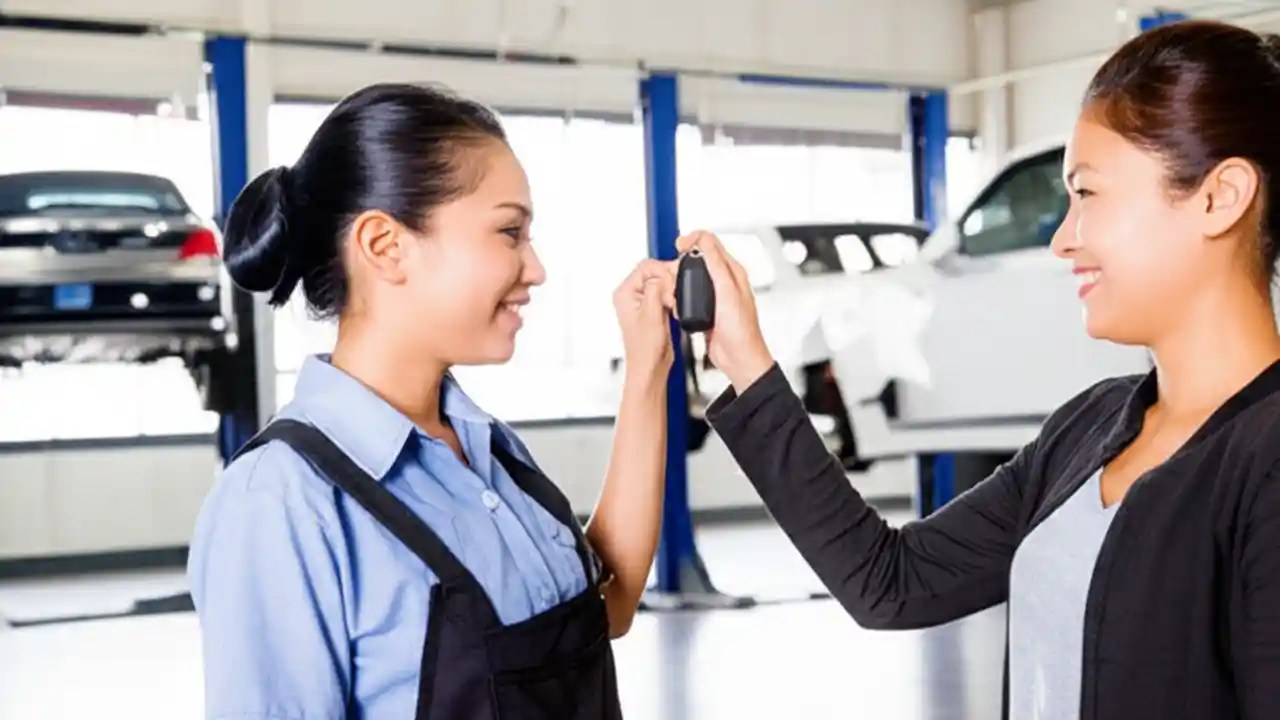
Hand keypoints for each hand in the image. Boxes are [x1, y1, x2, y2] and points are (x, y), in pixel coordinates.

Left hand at [613, 259, 676, 376]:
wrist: (650, 368)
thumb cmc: (645, 351)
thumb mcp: (652, 316)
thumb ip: (656, 291)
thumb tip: (661, 277)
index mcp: (624, 293)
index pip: (646, 266)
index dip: (663, 274)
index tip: (670, 288)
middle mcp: (632, 295)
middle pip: (656, 272)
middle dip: (669, 283)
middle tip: (673, 299)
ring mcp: (643, 301)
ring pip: (663, 282)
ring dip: (672, 292)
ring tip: (672, 308)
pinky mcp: (654, 308)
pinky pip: (667, 293)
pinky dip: (674, 300)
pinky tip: (674, 311)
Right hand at [676, 231, 774, 391]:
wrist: (738, 359)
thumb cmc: (740, 330)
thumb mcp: (726, 291)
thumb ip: (715, 264)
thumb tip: (703, 239)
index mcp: (733, 272)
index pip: (711, 243)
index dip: (693, 239)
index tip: (678, 246)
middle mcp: (726, 281)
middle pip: (701, 257)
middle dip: (684, 256)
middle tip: (671, 263)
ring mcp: (716, 295)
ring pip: (694, 275)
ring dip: (681, 274)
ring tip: (671, 279)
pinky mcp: (707, 309)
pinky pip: (690, 294)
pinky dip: (681, 293)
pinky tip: (676, 298)